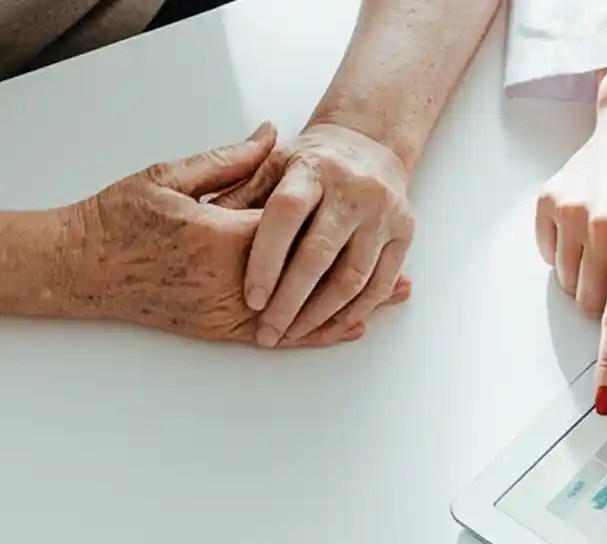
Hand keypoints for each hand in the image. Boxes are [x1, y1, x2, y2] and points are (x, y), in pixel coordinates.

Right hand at [66, 123, 409, 346]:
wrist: (79, 267)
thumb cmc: (118, 218)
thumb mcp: (170, 175)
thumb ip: (228, 159)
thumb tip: (272, 136)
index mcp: (222, 236)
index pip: (293, 230)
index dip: (335, 226)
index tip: (372, 218)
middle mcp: (229, 280)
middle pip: (310, 279)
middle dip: (358, 277)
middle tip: (406, 280)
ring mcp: (221, 310)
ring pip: (300, 315)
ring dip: (346, 311)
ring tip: (387, 308)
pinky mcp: (213, 329)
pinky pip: (273, 337)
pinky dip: (311, 335)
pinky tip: (340, 331)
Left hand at [224, 123, 414, 347]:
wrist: (371, 144)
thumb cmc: (311, 163)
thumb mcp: (271, 165)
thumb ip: (240, 194)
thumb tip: (202, 224)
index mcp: (313, 169)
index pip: (286, 215)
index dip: (267, 260)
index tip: (251, 298)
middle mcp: (353, 190)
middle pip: (320, 254)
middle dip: (290, 301)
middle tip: (266, 333)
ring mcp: (383, 214)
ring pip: (353, 276)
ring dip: (320, 315)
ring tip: (291, 336)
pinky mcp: (404, 233)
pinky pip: (379, 283)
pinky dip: (354, 311)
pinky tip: (331, 328)